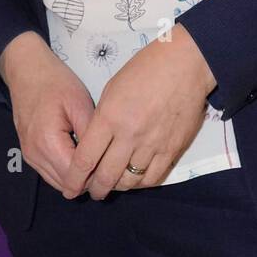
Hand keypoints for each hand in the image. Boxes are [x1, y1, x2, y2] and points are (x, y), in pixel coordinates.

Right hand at [0, 32, 94, 191]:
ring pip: (58, 183)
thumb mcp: (80, 104)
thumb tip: (104, 160)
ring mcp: (29, 156)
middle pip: (67, 185)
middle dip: (89, 179)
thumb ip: (91, 135)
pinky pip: (50, 173)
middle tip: (110, 163)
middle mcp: (35, 155)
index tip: (115, 164)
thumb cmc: (56, 82)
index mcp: (48, 142)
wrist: (27, 70)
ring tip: (98, 160)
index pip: (77, 177)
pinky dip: (66, 171)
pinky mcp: (29, 153)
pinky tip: (82, 156)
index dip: (98, 174)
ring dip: (77, 177)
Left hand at [60, 24, 216, 199]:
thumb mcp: (112, 87)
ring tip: (114, 185)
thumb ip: (102, 118)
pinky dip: (141, 183)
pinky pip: (153, 177)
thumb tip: (96, 143)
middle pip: (106, 176)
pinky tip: (135, 179)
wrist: (185, 64)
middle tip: (92, 192)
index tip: (71, 187)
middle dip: (96, 189)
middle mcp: (129, 135)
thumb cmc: (145, 69)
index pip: (85, 159)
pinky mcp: (172, 149)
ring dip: (118, 187)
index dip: (75, 178)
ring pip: (130, 181)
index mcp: (110, 117)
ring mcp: (153, 144)